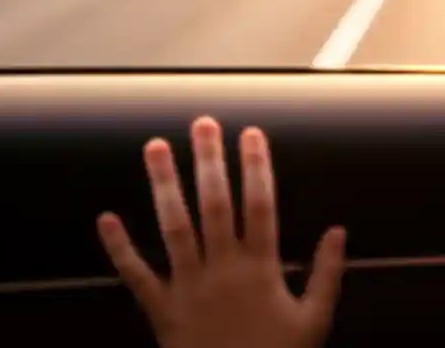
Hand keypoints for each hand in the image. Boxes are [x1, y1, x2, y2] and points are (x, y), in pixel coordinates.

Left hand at [97, 116, 345, 347]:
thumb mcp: (314, 321)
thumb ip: (327, 274)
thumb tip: (339, 232)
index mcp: (261, 270)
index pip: (260, 206)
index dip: (256, 168)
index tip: (251, 134)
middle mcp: (222, 271)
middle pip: (214, 205)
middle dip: (209, 161)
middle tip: (202, 124)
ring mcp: (188, 288)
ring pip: (174, 227)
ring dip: (163, 185)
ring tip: (155, 147)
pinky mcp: (162, 310)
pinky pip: (137, 276)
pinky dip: (120, 248)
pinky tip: (106, 218)